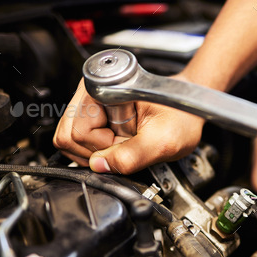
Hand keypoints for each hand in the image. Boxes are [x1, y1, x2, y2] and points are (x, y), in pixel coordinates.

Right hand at [53, 76, 204, 173]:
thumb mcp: (164, 141)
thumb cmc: (182, 114)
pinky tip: (118, 143)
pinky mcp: (92, 115)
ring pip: (70, 141)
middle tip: (124, 145)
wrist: (189, 105)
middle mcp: (90, 93)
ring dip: (97, 152)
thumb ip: (133, 156)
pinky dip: (98, 150)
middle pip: (68, 137)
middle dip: (95, 152)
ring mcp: (89, 104)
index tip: (126, 143)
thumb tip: (99, 166)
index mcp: (104, 90)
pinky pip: (79, 142)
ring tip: (123, 143)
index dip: (101, 148)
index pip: (76, 132)